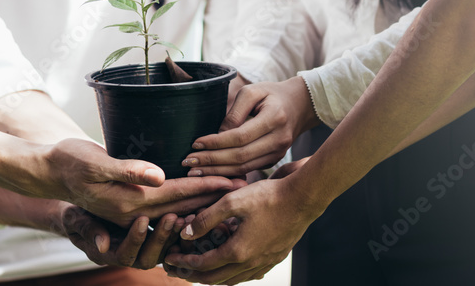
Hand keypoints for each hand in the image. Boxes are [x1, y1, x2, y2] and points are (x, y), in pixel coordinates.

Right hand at [24, 139, 241, 226]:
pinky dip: (189, 202)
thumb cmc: (70, 162)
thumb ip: (128, 170)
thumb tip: (158, 176)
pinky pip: (168, 209)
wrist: (49, 172)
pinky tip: (206, 196)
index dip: (207, 185)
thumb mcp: (95, 163)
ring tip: (234, 191)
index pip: (177, 194)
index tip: (233, 179)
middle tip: (246, 184)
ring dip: (206, 200)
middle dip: (215, 195)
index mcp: (129, 203)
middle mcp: (134, 213)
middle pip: (184, 205)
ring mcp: (133, 213)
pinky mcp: (132, 207)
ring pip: (179, 209)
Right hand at [59, 206, 184, 268]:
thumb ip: (87, 228)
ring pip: (163, 252)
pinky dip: (181, 232)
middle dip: (161, 238)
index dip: (135, 239)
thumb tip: (102, 244)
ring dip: (175, 236)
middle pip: (149, 258)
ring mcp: (141, 249)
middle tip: (172, 218)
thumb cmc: (76, 213)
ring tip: (186, 216)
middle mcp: (127, 255)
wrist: (82, 210)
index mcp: (107, 253)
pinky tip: (192, 213)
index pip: (124, 254)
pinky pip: (171, 243)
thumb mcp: (75, 218)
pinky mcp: (152, 240)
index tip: (141, 219)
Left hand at [162, 177, 323, 284]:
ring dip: (215, 277)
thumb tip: (186, 233)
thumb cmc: (269, 196)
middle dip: (195, 275)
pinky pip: (251, 275)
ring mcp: (265, 262)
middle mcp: (251, 263)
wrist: (303, 198)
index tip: (170, 258)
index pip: (203, 265)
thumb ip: (206, 218)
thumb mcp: (232, 201)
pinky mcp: (276, 258)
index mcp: (238, 251)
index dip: (184, 262)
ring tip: (202, 270)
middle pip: (217, 279)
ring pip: (234, 279)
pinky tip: (233, 266)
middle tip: (180, 269)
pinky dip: (235, 274)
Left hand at [183, 77, 320, 176]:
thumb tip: (218, 135)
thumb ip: (234, 112)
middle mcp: (279, 139)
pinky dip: (228, 173)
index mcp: (274, 118)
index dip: (215, 142)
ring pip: (244, 167)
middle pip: (240, 156)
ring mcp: (279, 152)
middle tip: (188, 162)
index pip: (240, 136)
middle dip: (212, 161)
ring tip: (195, 171)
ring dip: (217, 171)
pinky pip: (249, 170)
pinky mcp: (275, 160)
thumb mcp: (252, 92)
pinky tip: (212, 173)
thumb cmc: (271, 94)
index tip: (195, 144)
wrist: (299, 105)